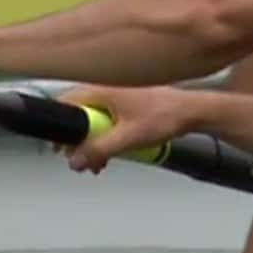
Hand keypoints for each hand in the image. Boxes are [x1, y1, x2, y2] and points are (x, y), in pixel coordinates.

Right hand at [58, 85, 192, 174]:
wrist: (193, 112)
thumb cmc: (167, 116)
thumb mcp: (128, 137)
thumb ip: (99, 150)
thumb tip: (76, 160)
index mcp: (102, 90)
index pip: (65, 104)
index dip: (60, 128)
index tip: (60, 147)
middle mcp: (107, 89)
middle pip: (78, 116)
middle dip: (79, 142)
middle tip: (82, 160)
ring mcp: (117, 97)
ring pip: (93, 121)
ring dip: (93, 143)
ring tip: (99, 162)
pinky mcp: (127, 104)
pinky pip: (107, 121)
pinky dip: (106, 137)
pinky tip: (111, 154)